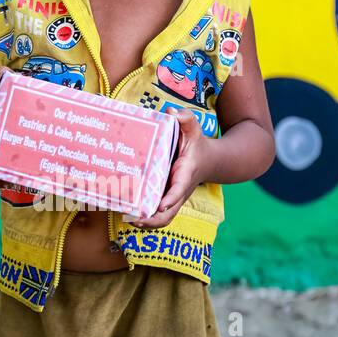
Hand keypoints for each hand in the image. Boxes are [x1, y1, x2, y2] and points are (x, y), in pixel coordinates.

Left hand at [126, 108, 207, 227]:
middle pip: (169, 213)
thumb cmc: (197, 144)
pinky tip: (129, 214)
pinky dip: (146, 219)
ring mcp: (173, 197)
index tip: (161, 204)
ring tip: (128, 219)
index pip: (179, 189)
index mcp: (186, 173)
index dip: (171, 198)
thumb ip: (185, 118)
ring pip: (163, 218)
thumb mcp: (194, 128)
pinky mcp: (167, 199)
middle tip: (135, 219)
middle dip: (153, 220)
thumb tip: (170, 112)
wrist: (209, 161)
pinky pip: (158, 215)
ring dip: (147, 223)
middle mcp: (179, 190)